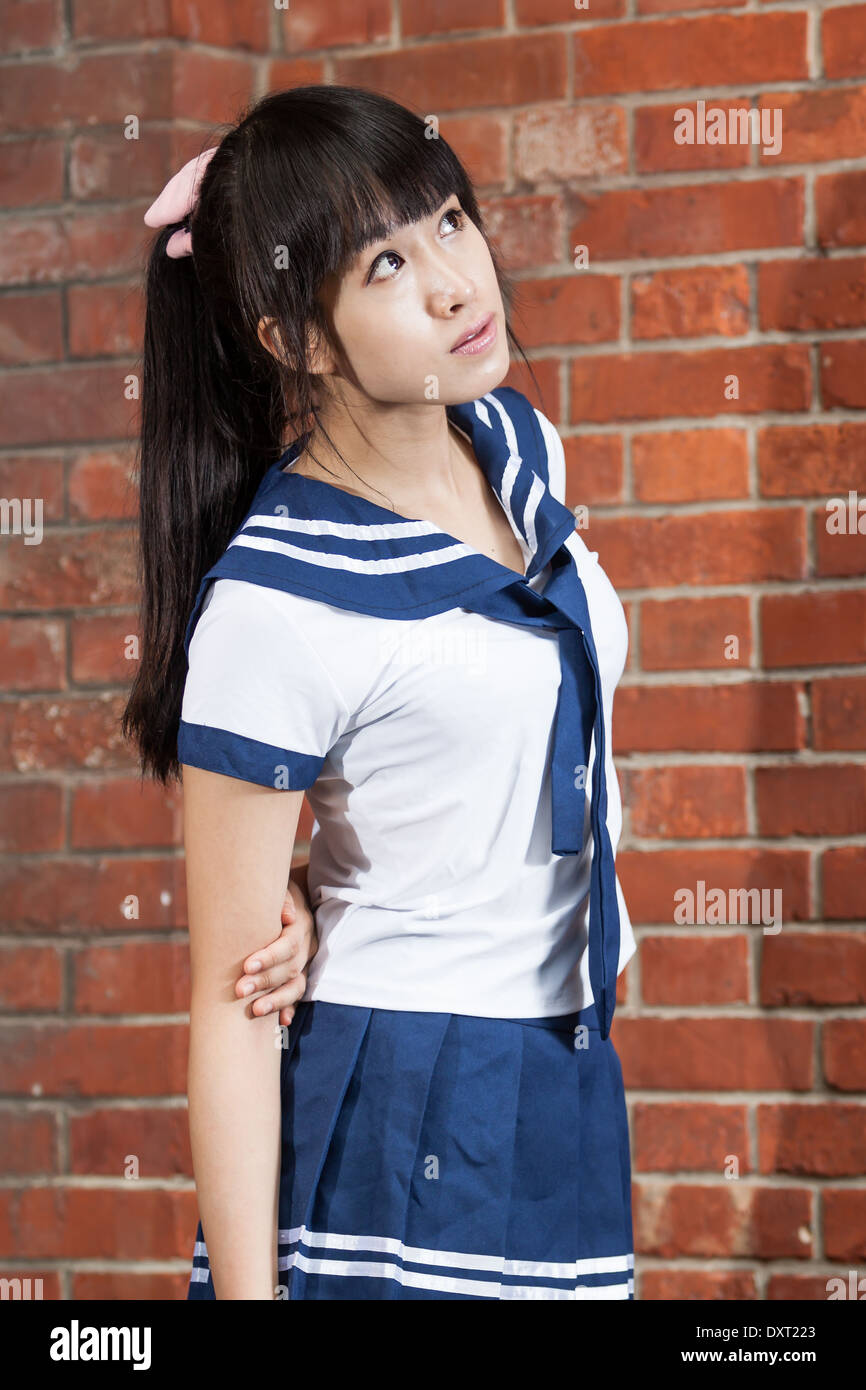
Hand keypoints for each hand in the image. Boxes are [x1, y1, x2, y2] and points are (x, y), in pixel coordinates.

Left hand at [235, 872, 317, 1025]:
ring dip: (277, 1000)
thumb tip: (286, 916)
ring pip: (297, 985)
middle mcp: (307, 945)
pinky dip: (290, 1007)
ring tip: (255, 1010)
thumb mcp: (279, 887)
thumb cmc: (274, 892)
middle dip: (265, 981)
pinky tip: (282, 1021)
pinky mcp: (301, 972)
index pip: (288, 945)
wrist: (293, 895)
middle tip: (239, 990)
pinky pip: (298, 993)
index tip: (246, 966)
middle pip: (290, 968)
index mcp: (301, 925)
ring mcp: (306, 961)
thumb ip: (282, 899)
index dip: (269, 957)